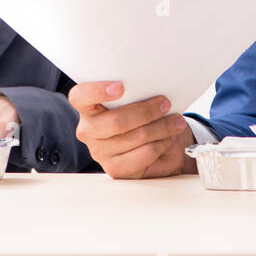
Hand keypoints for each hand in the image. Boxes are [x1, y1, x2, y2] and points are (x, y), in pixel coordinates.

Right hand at [68, 82, 195, 178]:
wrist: (158, 147)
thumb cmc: (144, 117)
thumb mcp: (138, 99)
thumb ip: (136, 92)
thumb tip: (155, 86)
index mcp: (88, 107)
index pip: (80, 97)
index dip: (97, 91)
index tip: (121, 87)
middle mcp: (89, 130)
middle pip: (116, 121)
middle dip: (147, 111)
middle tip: (166, 103)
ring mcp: (100, 152)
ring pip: (136, 137)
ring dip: (162, 127)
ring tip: (175, 122)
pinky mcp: (116, 169)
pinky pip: (144, 154)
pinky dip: (162, 144)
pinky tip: (168, 138)